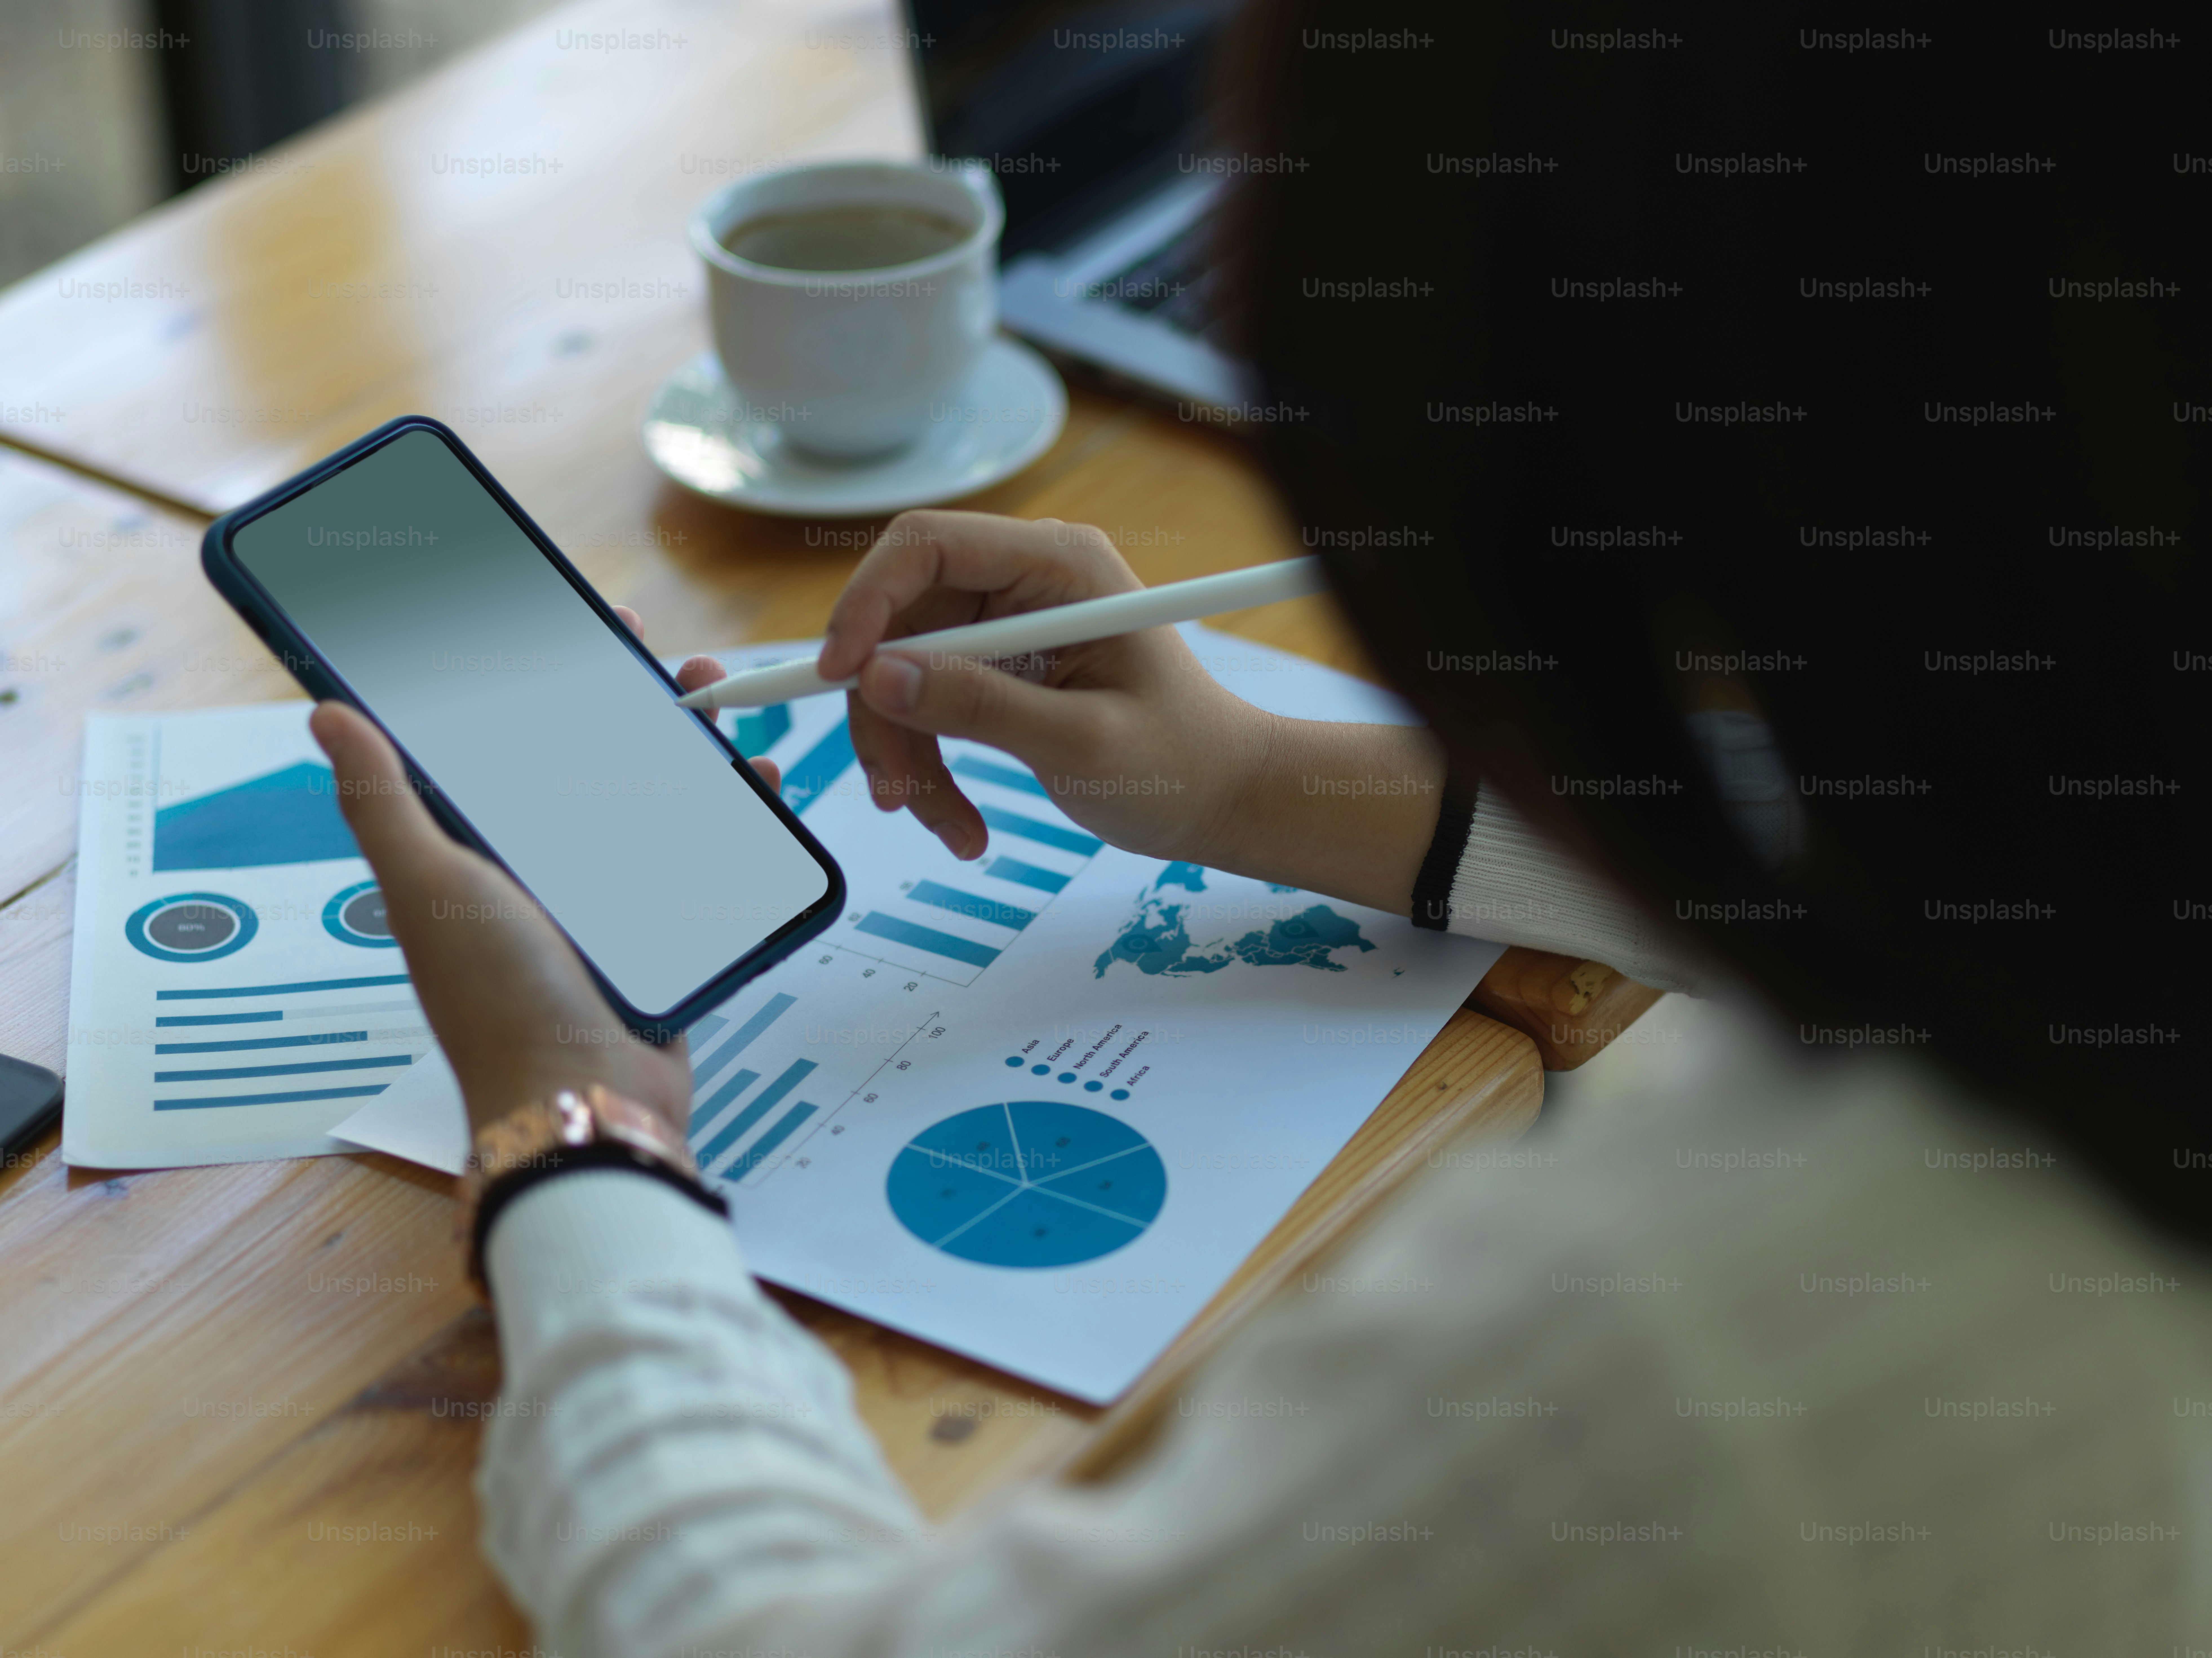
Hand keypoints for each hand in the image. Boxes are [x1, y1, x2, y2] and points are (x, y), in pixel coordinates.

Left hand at [308, 609, 779, 1136]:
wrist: (583, 1097)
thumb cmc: (497, 999)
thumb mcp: (429, 883)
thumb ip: (384, 800)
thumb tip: (328, 715)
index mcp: (482, 849)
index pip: (514, 740)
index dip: (547, 680)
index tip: (583, 633)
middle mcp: (544, 867)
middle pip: (596, 760)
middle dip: (639, 703)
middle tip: (676, 663)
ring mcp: (610, 898)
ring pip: (658, 798)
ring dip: (695, 747)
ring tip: (723, 707)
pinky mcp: (666, 931)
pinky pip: (705, 855)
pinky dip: (736, 813)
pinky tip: (759, 781)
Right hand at [795, 510, 1274, 863]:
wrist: (1220, 796)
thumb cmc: (1179, 763)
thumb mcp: (1082, 743)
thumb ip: (981, 705)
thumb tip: (878, 678)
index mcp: (1060, 564)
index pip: (926, 547)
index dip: (867, 603)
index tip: (839, 678)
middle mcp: (1025, 580)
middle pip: (901, 622)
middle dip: (884, 710)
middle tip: (894, 791)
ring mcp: (1008, 624)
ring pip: (902, 674)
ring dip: (906, 754)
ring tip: (948, 826)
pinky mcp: (998, 669)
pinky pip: (927, 706)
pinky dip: (928, 766)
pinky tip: (958, 823)